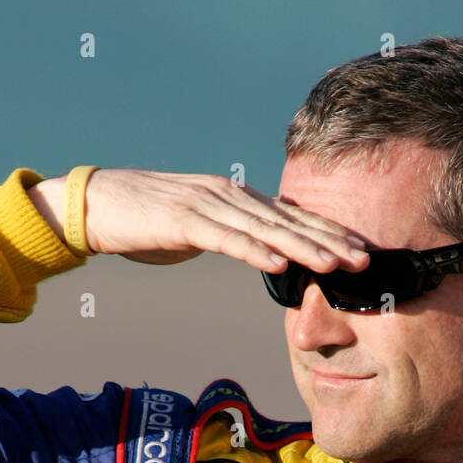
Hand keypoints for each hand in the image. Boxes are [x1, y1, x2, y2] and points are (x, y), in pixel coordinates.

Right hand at [27, 169, 369, 269]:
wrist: (96, 205)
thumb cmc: (147, 221)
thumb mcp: (199, 228)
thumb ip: (233, 235)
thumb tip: (263, 253)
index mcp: (236, 198)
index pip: (292, 217)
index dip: (329, 232)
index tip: (362, 249)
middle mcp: (229, 196)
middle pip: (290, 221)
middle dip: (331, 240)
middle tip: (366, 259)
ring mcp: (207, 206)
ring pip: (266, 231)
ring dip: (303, 248)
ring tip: (336, 266)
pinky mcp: (183, 221)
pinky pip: (226, 239)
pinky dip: (254, 252)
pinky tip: (278, 266)